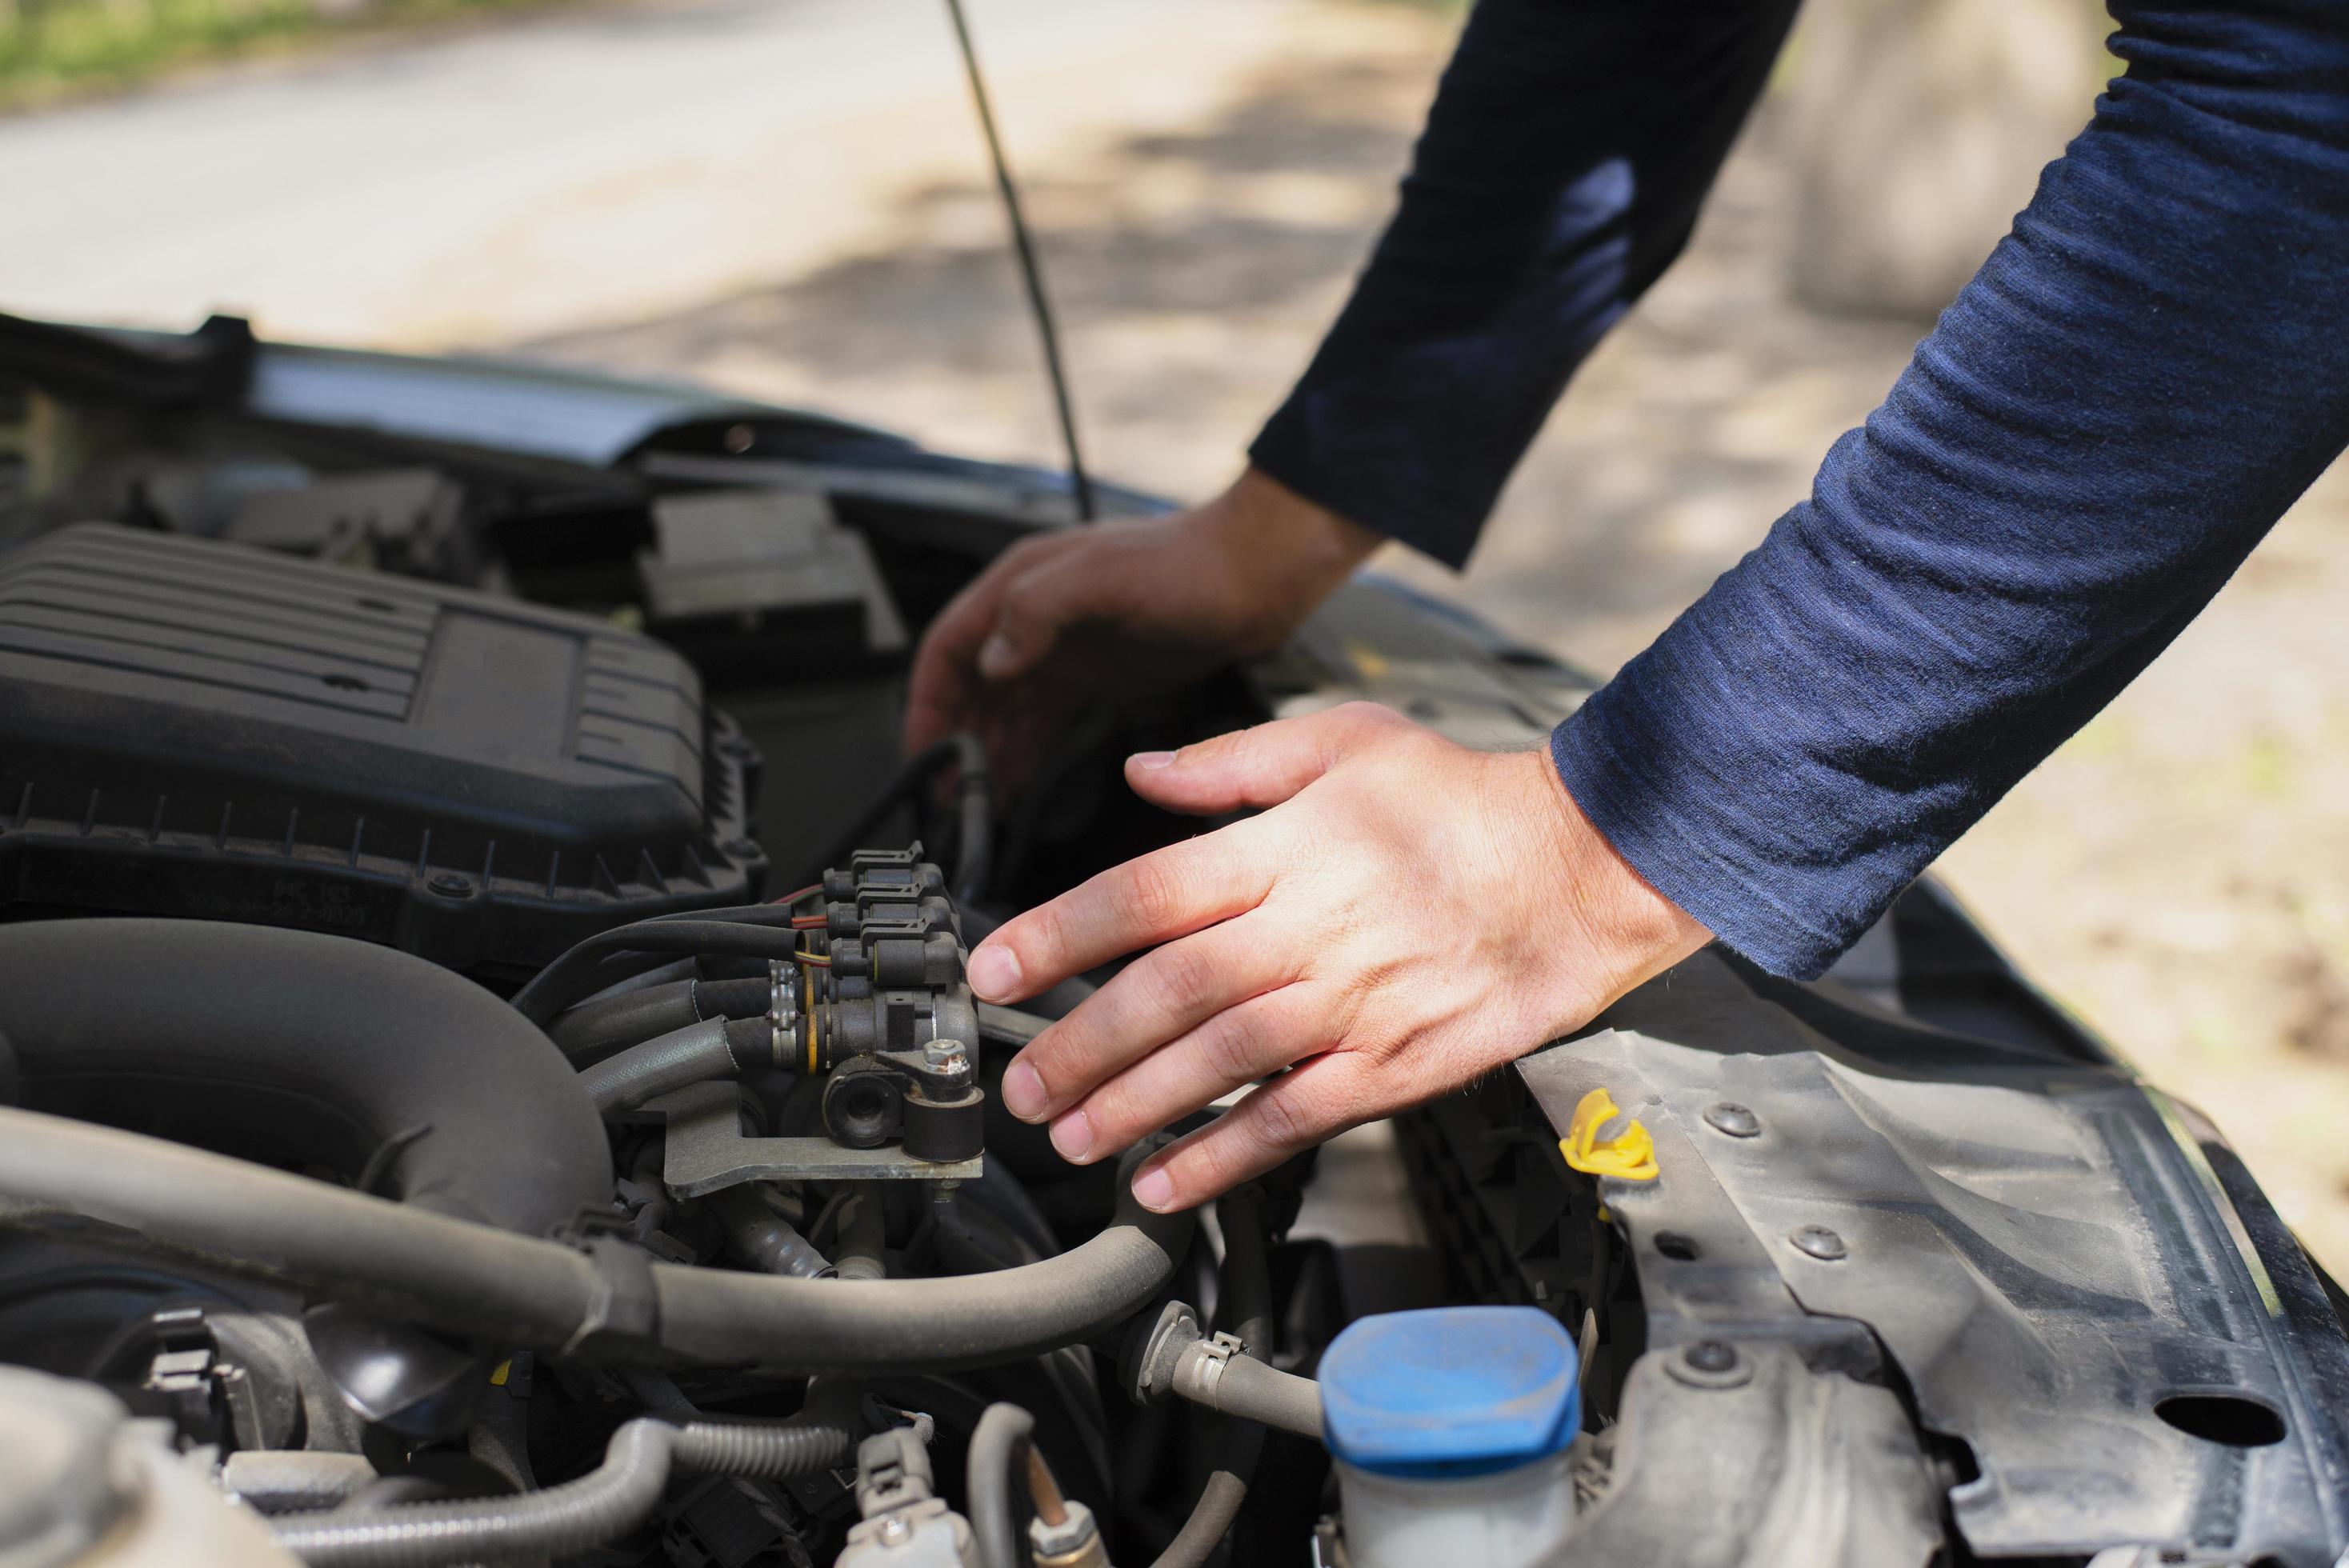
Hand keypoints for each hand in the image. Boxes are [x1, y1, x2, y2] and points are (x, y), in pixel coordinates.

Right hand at [903, 467, 1377, 784]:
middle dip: (952, 741)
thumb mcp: (1101, 578)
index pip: (948, 648)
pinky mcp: (1098, 677)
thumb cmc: (1186, 562)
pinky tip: (1017, 787)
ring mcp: (1065, 650)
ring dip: (986, 755)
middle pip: (970, 687)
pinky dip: (1026, 755)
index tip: (921, 753)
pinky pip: (1045, 723)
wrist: (1256, 575)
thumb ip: (1036, 612)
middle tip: (946, 798)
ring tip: (977, 805)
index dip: (928, 702)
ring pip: (1005, 711)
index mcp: (1020, 585)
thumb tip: (991, 662)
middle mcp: (1034, 619)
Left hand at [964, 703, 1710, 1211]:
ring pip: (1217, 1063)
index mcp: (1279, 851)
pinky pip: (1292, 1120)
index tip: (993, 972)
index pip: (1141, 896)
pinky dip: (1224, 1157)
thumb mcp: (1344, 743)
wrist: (1579, 869)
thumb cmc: (1460, 802)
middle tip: (1016, 1086)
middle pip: (1165, 993)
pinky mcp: (1391, 1066)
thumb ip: (1231, 762)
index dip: (1057, 937)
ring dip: (1132, 1108)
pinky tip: (1167, 1185)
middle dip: (1077, 1045)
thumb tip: (1141, 771)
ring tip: (1069, 1138)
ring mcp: (1348, 1005)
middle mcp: (1303, 930)